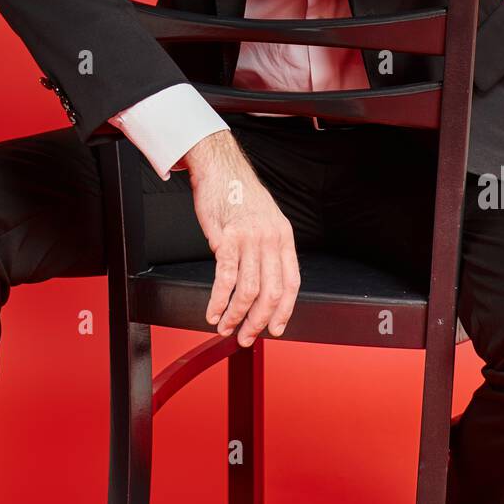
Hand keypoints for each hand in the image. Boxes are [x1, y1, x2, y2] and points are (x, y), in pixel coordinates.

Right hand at [183, 129, 300, 346]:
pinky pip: (225, 279)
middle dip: (258, 321)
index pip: (291, 283)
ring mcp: (249, 239)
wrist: (221, 167)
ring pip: (248, 291)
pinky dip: (218, 301)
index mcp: (284, 237)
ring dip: (236, 316)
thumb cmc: (239, 194)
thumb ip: (268, 248)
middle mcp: (271, 240)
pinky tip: (212, 311)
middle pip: (271, 293)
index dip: (284, 311)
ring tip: (225, 327)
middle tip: (245, 336)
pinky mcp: (226, 238)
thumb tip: (264, 281)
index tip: (275, 329)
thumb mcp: (266, 220)